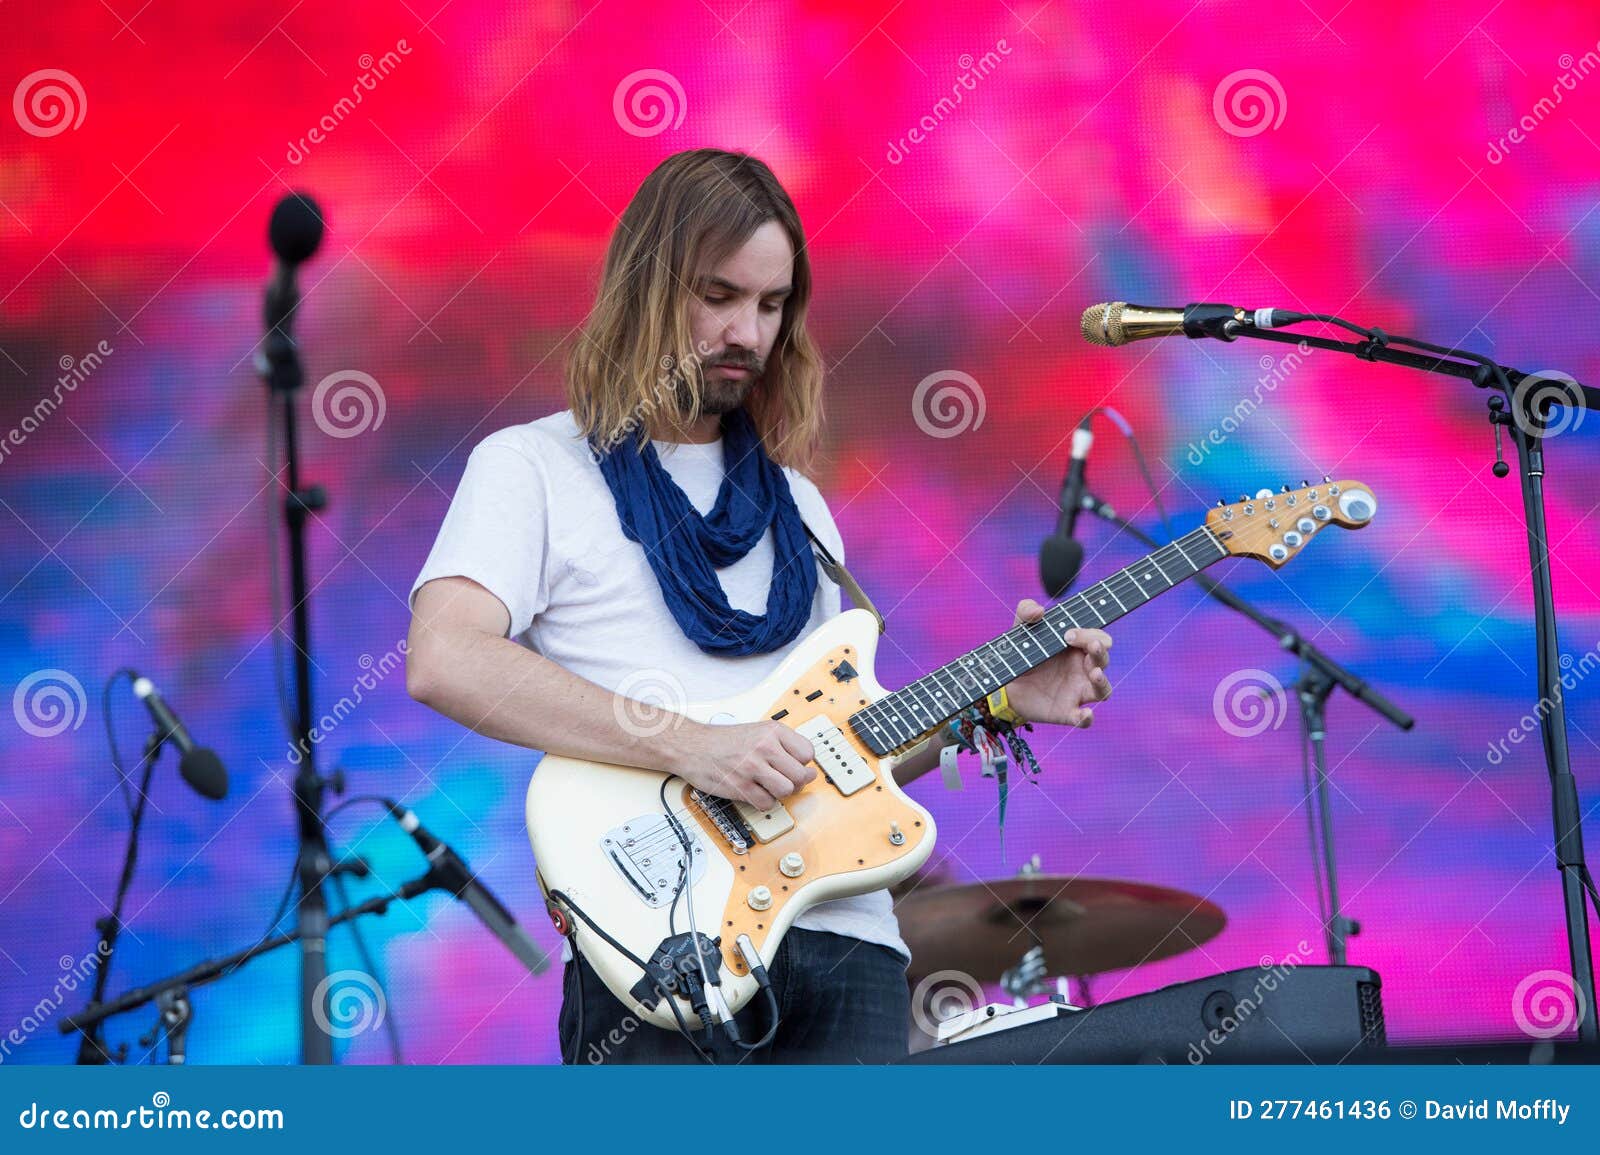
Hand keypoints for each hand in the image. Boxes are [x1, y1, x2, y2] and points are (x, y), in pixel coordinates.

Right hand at [666, 720, 815, 809]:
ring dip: (780, 793)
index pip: (808, 753)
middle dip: (794, 782)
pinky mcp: (741, 786)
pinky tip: (755, 792)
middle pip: (801, 775)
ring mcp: (753, 767)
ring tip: (768, 787)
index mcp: (773, 731)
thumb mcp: (759, 732)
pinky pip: (767, 803)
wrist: (692, 746)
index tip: (793, 765)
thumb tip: (810, 772)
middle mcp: (765, 746)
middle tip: (782, 780)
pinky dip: (763, 802)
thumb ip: (785, 748)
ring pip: (787, 790)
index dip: (802, 763)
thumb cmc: (724, 741)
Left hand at [1002, 599, 1112, 727]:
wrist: (1005, 684)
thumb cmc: (1022, 654)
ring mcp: (1077, 692)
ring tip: (1095, 673)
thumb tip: (1038, 610)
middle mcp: (1082, 670)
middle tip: (1091, 646)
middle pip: (1103, 660)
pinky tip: (1084, 714)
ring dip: (1102, 681)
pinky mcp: (1066, 712)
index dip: (1088, 634)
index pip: (1096, 638)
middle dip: (1101, 652)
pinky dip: (1087, 718)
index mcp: (1077, 648)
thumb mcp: (1020, 630)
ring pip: (1103, 690)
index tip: (1067, 634)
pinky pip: (1083, 719)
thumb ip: (1026, 612)